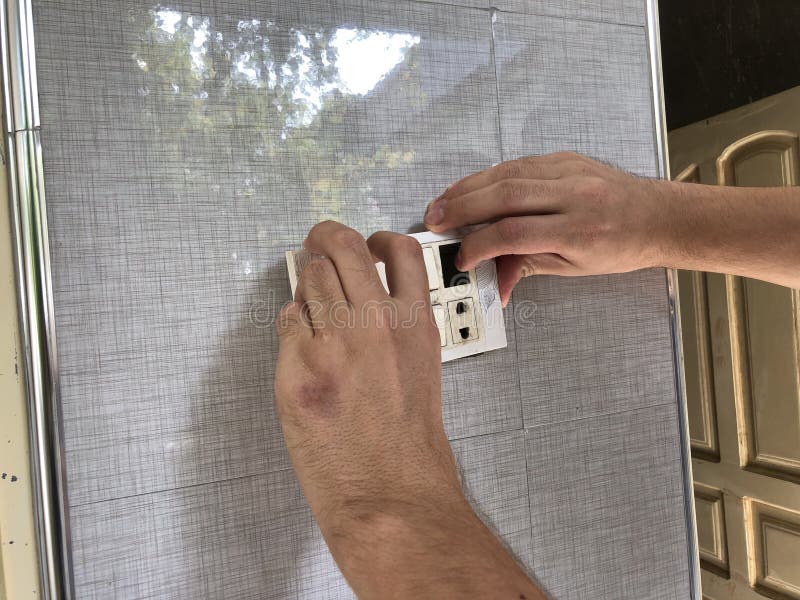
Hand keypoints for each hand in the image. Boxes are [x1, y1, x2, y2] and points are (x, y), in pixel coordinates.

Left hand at [274, 221, 543, 598]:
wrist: (391, 495)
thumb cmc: (411, 446)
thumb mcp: (423, 369)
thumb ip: (398, 328)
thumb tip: (362, 299)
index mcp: (415, 323)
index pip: (400, 249)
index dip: (377, 238)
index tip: (368, 243)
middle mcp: (375, 322)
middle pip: (342, 246)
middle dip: (325, 236)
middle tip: (319, 241)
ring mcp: (333, 342)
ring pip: (308, 276)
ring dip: (307, 283)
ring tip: (311, 302)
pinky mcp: (297, 367)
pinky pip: (285, 320)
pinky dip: (291, 325)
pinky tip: (301, 345)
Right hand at [424, 152, 668, 304]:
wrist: (658, 216)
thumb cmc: (620, 248)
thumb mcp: (575, 267)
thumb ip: (528, 267)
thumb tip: (494, 285)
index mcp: (578, 229)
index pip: (513, 233)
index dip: (479, 246)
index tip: (461, 259)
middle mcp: (573, 194)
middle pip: (504, 195)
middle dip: (461, 207)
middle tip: (433, 221)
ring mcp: (569, 170)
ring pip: (507, 172)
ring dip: (468, 187)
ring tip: (442, 203)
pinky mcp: (566, 157)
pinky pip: (519, 163)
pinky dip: (489, 176)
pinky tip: (471, 188)